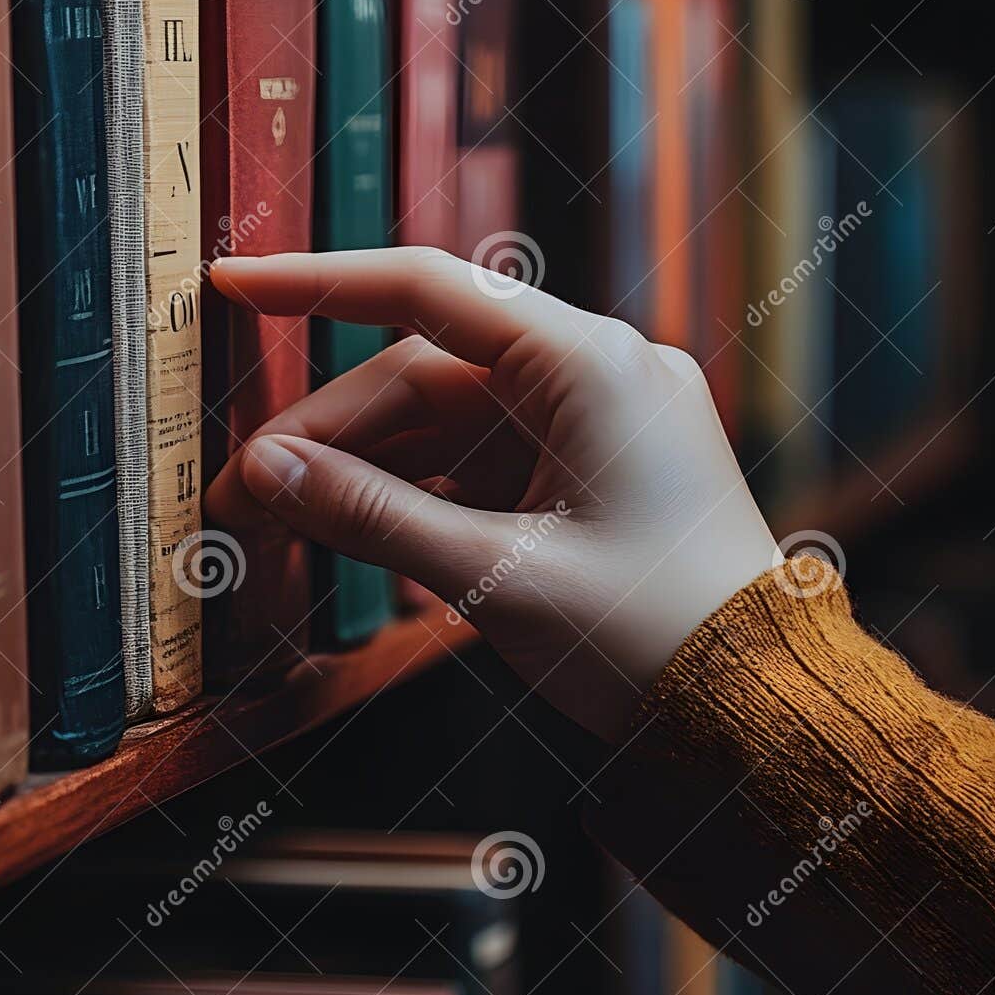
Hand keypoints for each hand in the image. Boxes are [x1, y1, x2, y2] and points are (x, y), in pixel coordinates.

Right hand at [204, 248, 778, 743]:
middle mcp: (597, 372)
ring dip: (369, 469)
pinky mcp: (592, 467)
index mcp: (591, 366)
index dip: (318, 284)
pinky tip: (364, 534)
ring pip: (447, 422)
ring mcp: (597, 419)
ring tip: (286, 523)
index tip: (234, 280)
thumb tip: (265, 471)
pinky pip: (484, 461)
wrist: (760, 714)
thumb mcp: (498, 579)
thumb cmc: (653, 641)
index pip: (428, 292)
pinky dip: (422, 493)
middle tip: (242, 494)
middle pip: (426, 375)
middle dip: (330, 433)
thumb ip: (373, 516)